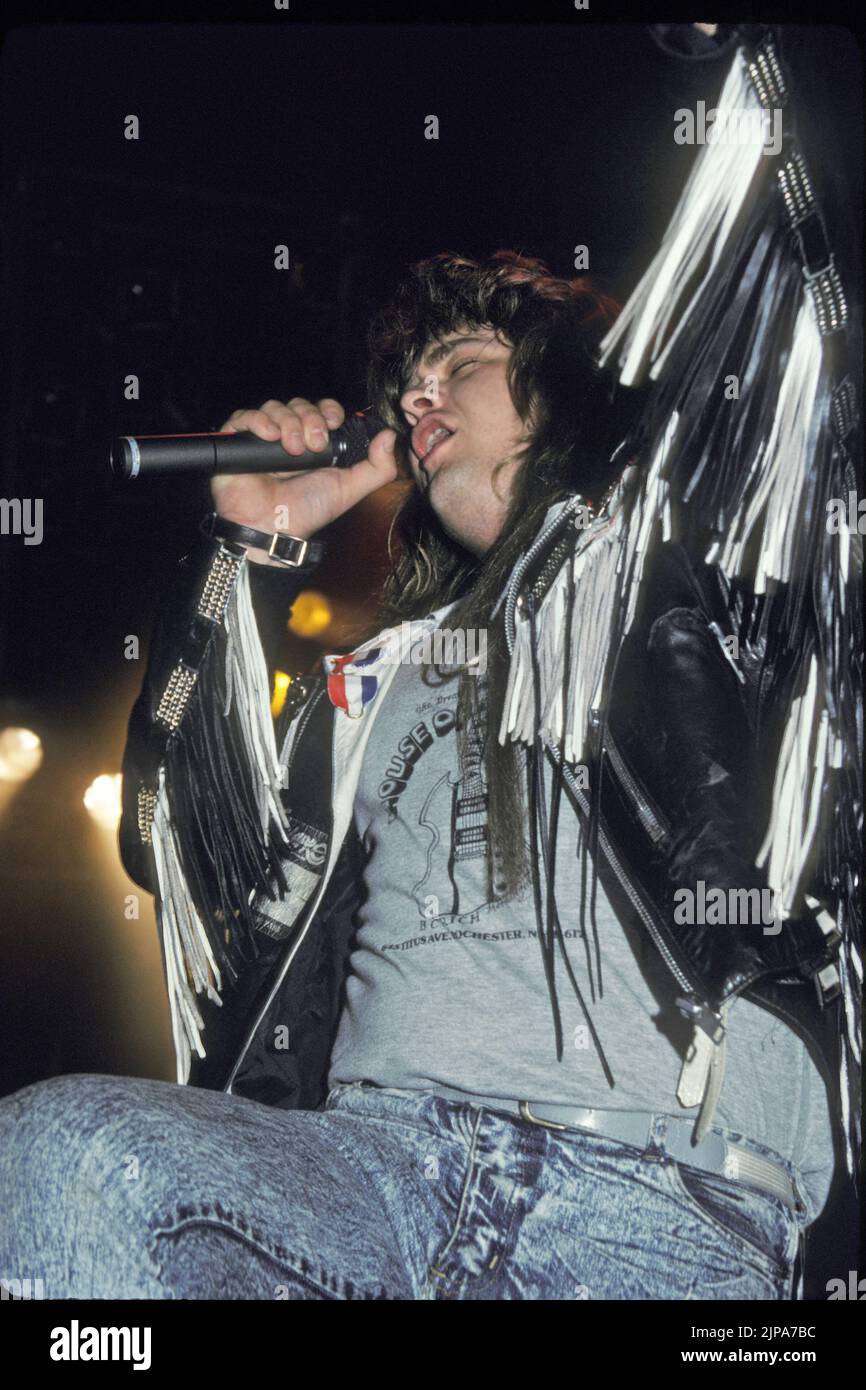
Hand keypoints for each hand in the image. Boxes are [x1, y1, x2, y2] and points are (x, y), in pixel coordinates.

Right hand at [210, 397, 398, 564]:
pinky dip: (259, 420)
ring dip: (288, 422)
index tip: (333, 423)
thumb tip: (390, 436)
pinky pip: (245, 416)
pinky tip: (270, 437)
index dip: (328, 410)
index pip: (321, 409)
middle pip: (299, 404)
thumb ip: (378, 467)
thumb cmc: (308, 511)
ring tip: (292, 449)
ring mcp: (262, 439)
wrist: (273, 529)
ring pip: (275, 407)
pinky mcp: (237, 442)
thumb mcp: (350, 489)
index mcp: (314, 444)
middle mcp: (288, 437)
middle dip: (310, 418)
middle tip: (315, 444)